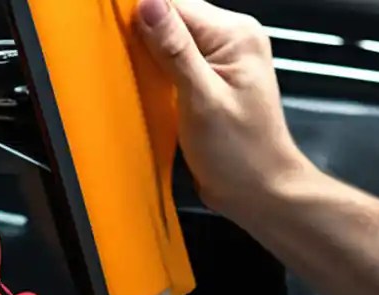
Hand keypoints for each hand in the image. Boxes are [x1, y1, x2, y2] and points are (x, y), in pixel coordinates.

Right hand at [135, 0, 314, 224]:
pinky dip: (156, 74)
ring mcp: (219, 61)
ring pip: (169, 41)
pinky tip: (151, 92)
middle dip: (143, 38)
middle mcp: (231, 40)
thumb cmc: (242, 154)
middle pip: (171, 18)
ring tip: (144, 85)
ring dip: (147, 58)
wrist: (258, 192)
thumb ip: (174, 50)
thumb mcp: (202, 100)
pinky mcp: (207, 80)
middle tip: (131, 68)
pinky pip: (172, 63)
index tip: (120, 36)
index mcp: (235, 34)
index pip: (176, 4)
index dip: (143, 16)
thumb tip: (149, 5)